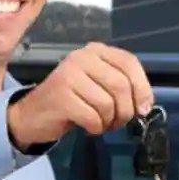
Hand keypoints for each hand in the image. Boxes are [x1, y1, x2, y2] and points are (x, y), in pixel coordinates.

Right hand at [7, 43, 153, 149]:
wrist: (33, 115)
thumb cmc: (73, 100)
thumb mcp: (99, 85)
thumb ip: (123, 87)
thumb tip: (145, 105)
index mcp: (95, 51)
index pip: (129, 63)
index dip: (142, 88)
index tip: (143, 108)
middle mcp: (82, 58)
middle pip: (121, 85)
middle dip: (126, 110)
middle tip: (118, 121)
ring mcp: (69, 75)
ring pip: (108, 104)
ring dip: (110, 121)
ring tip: (101, 123)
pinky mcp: (61, 97)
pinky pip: (93, 118)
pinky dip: (96, 128)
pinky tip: (88, 126)